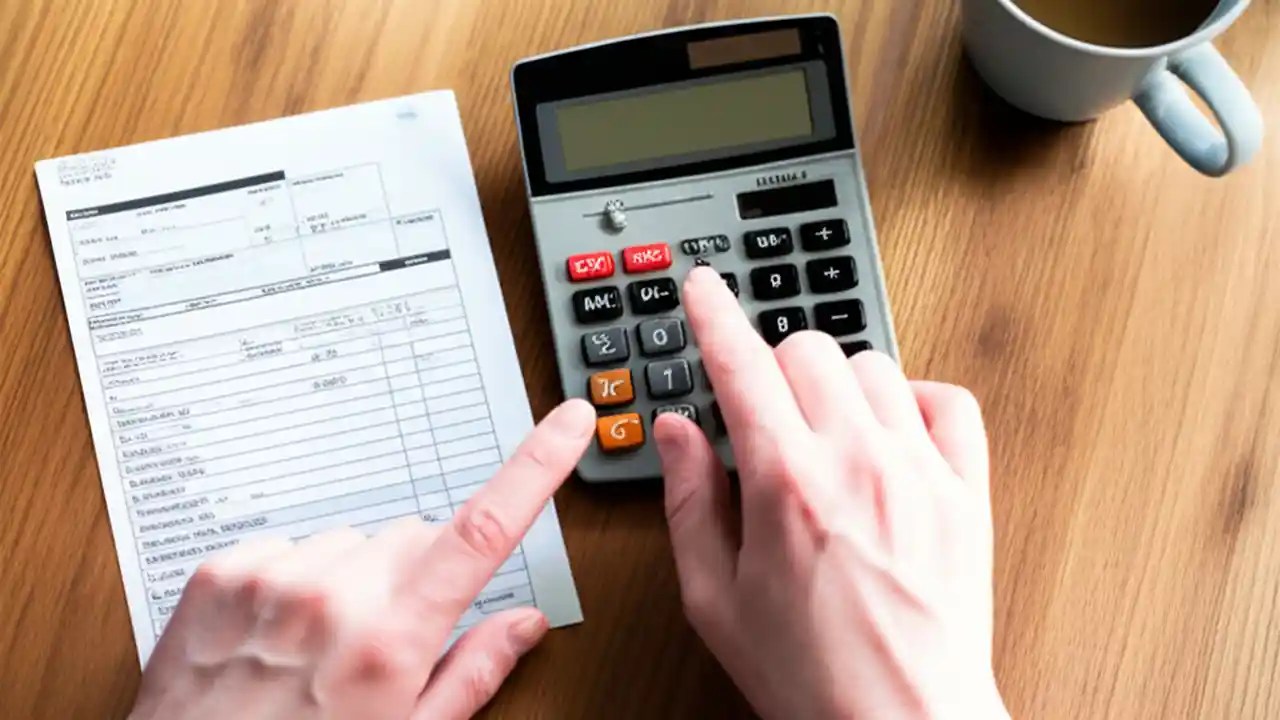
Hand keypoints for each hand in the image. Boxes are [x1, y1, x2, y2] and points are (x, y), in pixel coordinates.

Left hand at [129, 399, 595, 719]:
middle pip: (416, 537)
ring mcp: (271, 579)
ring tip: (324, 644)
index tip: (567, 425)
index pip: (484, 532)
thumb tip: (524, 624)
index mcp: (389, 645)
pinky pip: (290, 545)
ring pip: (353, 541)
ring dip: (355, 577)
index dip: (536, 467)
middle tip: (394, 637)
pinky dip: (297, 578)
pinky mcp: (221, 572)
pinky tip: (283, 630)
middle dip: (421, 574)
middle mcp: (331, 599)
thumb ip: (473, 675)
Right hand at [655, 268, 1007, 719]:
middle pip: (808, 348)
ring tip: (823, 431)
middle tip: (763, 410)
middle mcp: (856, 460)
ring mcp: (921, 470)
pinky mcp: (968, 491)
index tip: (704, 286)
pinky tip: (890, 433)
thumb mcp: (715, 597)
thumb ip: (689, 500)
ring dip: (838, 381)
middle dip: (773, 365)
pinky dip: (915, 400)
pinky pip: (949, 401)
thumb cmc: (809, 674)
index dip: (714, 313)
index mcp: (786, 483)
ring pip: (873, 363)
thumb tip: (678, 432)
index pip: (741, 362)